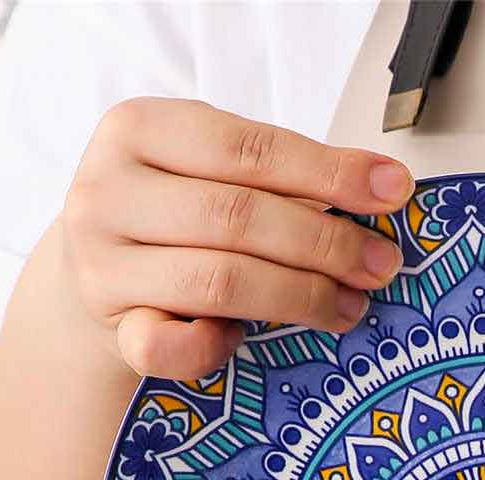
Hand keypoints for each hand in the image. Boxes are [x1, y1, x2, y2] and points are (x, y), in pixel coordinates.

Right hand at [60, 97, 414, 377]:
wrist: (90, 282)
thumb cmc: (173, 223)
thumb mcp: (212, 178)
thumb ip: (278, 179)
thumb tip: (381, 189)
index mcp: (140, 129)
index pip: (248, 149)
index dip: (328, 172)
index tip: (393, 191)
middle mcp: (109, 190)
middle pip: (238, 217)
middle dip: (325, 244)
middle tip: (380, 265)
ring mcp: (101, 263)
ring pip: (220, 281)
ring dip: (299, 297)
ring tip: (348, 306)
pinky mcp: (109, 329)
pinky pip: (172, 346)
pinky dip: (216, 346)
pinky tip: (242, 339)